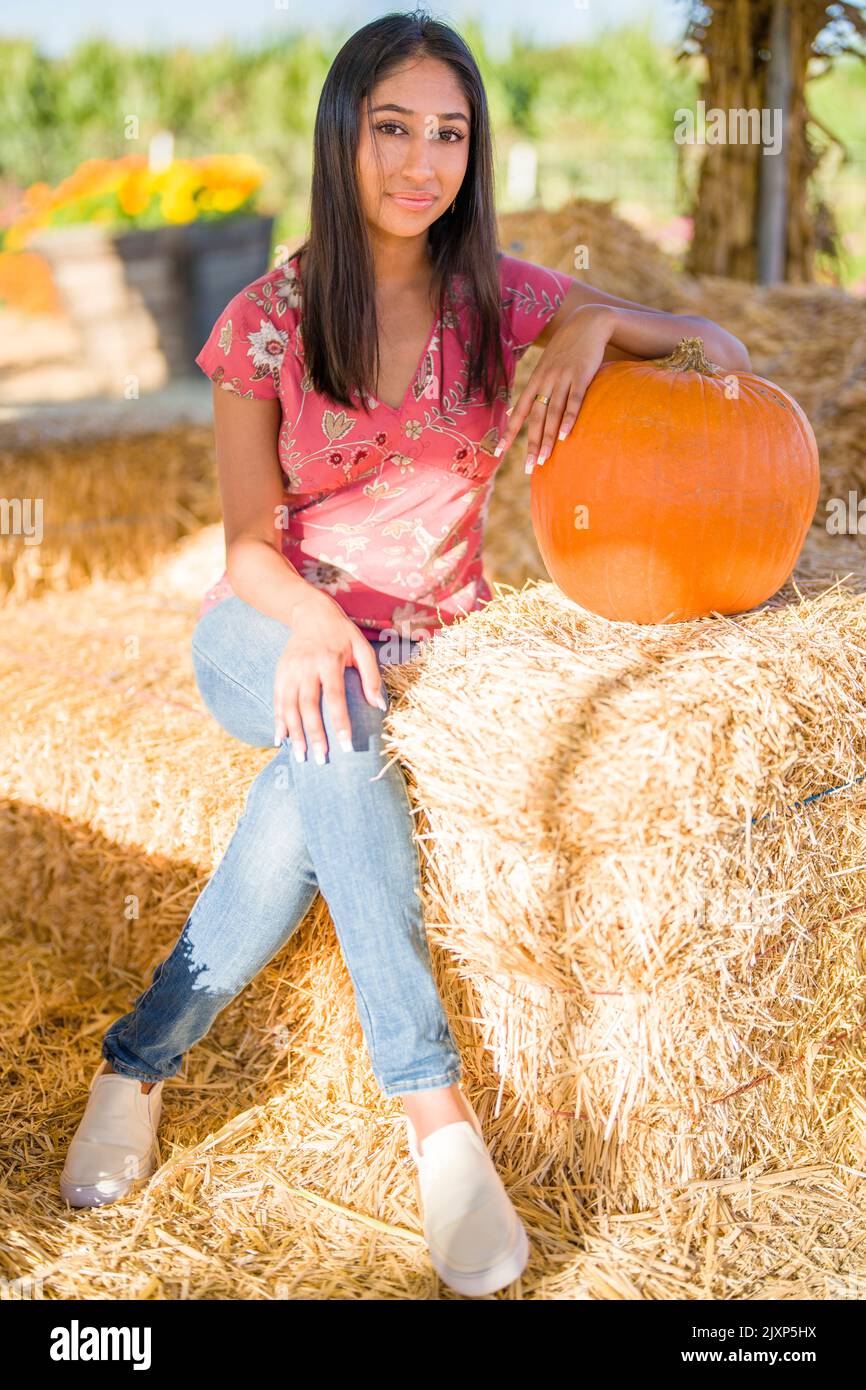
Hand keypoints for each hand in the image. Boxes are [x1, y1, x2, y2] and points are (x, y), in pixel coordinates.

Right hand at [273, 591, 386, 763]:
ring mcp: (290, 670)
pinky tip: (280, 740)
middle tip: (322, 759)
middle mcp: (306, 666)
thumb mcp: (362, 647)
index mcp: (329, 660)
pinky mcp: (280, 673)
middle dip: (315, 734)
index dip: (339, 722)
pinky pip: (277, 700)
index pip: (334, 696)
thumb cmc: (342, 634)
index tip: (346, 745)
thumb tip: (378, 705)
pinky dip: (278, 721)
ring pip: (289, 706)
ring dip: (295, 733)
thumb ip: (372, 675)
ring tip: (301, 757)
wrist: (310, 613)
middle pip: (308, 705)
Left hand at [494, 304, 614, 472]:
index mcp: (536, 381)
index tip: (500, 451)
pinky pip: (574, 400)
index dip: (510, 432)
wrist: (588, 322)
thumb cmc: (565, 349)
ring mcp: (563, 378)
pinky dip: (570, 419)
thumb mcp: (544, 367)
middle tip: (529, 467)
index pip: (520, 411)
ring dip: (549, 438)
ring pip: (553, 413)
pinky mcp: (581, 375)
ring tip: (545, 459)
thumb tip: (513, 410)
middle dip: (532, 444)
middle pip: (536, 417)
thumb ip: (532, 390)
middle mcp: (546, 381)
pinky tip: (566, 436)